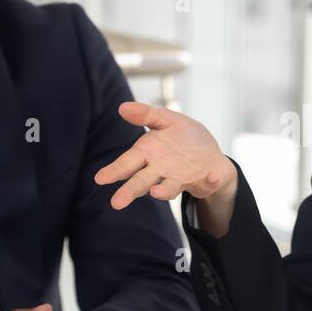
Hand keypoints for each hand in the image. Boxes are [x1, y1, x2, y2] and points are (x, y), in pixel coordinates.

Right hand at [95, 102, 237, 234]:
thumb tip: (122, 107)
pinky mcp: (205, 182)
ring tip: (156, 193)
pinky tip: (211, 177)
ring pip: (170, 188)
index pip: (128, 163)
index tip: (100, 179)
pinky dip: (210, 181)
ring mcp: (182, 179)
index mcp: (150, 154)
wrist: (211, 156)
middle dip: (131, 191)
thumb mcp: (168, 121)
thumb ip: (147, 115)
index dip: (115, 170)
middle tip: (116, 203)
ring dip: (165, 191)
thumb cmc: (184, 139)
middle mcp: (162, 171)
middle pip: (143, 181)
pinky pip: (209, 182)